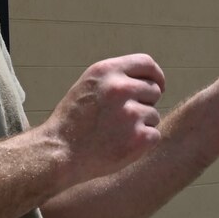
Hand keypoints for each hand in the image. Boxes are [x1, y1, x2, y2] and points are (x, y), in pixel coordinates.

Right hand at [42, 54, 165, 184]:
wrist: (60, 153)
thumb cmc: (74, 120)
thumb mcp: (89, 86)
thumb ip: (116, 78)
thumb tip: (151, 78)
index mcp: (107, 71)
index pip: (147, 63)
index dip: (156, 75)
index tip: (158, 86)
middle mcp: (120, 89)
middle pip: (154, 90)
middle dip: (144, 103)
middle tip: (122, 118)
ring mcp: (131, 114)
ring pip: (154, 115)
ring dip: (141, 124)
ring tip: (115, 133)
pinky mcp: (139, 138)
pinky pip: (154, 134)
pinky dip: (142, 142)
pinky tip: (121, 145)